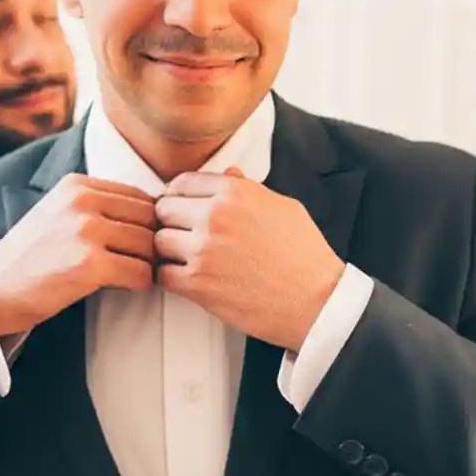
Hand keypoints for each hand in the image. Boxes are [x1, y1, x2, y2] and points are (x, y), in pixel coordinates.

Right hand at [0, 174, 156, 335]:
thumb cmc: (31, 255)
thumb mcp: (59, 212)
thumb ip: (97, 205)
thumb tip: (153, 212)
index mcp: (77, 185)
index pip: (139, 195)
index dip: (146, 222)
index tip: (136, 242)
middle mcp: (82, 201)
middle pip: (149, 218)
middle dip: (150, 242)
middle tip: (138, 261)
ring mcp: (85, 231)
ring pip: (149, 245)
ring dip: (146, 263)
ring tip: (129, 273)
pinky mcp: (89, 264)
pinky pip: (140, 272)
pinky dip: (140, 283)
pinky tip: (123, 286)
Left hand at [154, 167, 344, 351]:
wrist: (316, 302)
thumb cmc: (305, 255)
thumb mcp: (283, 207)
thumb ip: (249, 188)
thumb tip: (228, 173)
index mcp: (234, 192)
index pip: (183, 182)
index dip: (178, 195)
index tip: (180, 207)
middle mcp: (214, 216)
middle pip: (164, 209)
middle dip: (170, 221)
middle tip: (181, 233)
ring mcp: (202, 250)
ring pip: (159, 241)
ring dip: (169, 249)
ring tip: (185, 257)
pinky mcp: (197, 284)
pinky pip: (163, 273)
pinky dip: (171, 277)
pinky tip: (187, 278)